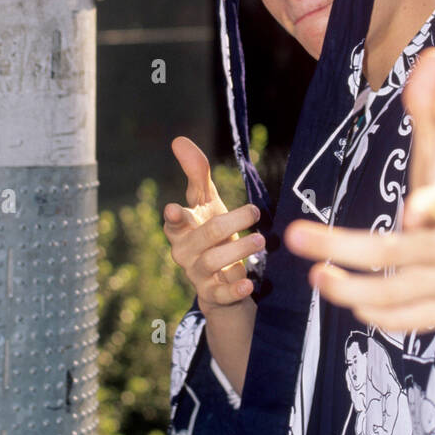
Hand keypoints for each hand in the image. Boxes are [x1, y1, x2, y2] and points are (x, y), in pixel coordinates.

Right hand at [163, 136, 264, 312]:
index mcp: (181, 228)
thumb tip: (178, 139)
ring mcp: (197, 274)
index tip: (173, 209)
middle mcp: (184, 251)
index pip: (174, 221)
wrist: (220, 277)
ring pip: (214, 262)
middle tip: (254, 211)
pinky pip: (220, 295)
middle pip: (205, 236)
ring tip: (260, 239)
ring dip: (238, 251)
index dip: (174, 215)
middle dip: (230, 223)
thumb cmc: (211, 230)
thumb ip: (195, 172)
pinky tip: (248, 284)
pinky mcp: (212, 295)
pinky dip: (233, 290)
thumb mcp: (205, 201)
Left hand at [284, 47, 434, 330]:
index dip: (431, 209)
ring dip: (350, 290)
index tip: (411, 213)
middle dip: (343, 248)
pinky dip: (375, 314)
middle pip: (396, 253)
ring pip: (397, 294)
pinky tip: (346, 299)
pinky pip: (408, 322)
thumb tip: (433, 54)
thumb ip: (429, 103)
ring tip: (315, 276)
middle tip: (297, 239)